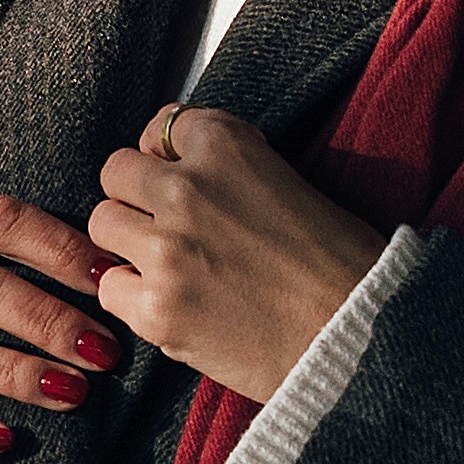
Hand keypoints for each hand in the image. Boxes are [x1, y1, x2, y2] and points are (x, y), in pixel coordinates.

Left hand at [90, 107, 381, 407]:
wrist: (361, 337)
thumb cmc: (343, 264)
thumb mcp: (291, 183)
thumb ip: (231, 168)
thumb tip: (177, 168)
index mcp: (227, 146)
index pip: (163, 126)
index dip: (169, 155)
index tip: (182, 177)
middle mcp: (188, 189)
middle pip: (117, 172)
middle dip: (137, 197)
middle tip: (166, 225)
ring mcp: (167, 250)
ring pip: (102, 225)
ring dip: (128, 243)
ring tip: (169, 267)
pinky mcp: (157, 308)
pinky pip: (109, 287)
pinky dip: (132, 296)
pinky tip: (171, 305)